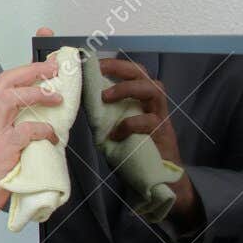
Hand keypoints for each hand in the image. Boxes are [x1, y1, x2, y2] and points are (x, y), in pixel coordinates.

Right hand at [0, 26, 61, 231]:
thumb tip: (42, 121)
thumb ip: (12, 129)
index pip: (6, 82)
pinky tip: (53, 136)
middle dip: (33, 70)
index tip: (47, 58)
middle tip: (55, 69)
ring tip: (56, 97)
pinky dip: (42, 130)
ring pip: (11, 98)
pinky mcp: (0, 149)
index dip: (27, 66)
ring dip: (36, 93)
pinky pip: (24, 131)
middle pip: (6, 81)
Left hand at [99, 56, 200, 227]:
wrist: (159, 180)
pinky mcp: (164, 134)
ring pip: (153, 89)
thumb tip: (78, 103)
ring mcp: (161, 117)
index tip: (93, 61)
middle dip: (121, 67)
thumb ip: (102, 116)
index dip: (114, 64)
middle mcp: (152, 104)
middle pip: (143, 73)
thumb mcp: (113, 130)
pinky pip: (149, 121)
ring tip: (105, 98)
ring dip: (127, 89)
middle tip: (99, 69)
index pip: (131, 72)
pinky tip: (115, 135)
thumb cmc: (134, 153)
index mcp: (140, 100)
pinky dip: (129, 125)